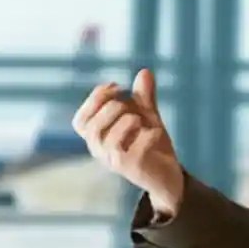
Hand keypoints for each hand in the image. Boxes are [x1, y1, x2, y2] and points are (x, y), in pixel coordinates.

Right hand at [71, 69, 184, 216]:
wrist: (168, 176)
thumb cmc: (150, 145)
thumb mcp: (146, 116)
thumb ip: (143, 97)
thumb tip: (145, 71)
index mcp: (96, 139)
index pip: (80, 121)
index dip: (95, 99)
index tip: (117, 86)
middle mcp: (100, 152)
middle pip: (94, 127)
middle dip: (114, 108)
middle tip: (131, 107)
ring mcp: (115, 162)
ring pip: (113, 138)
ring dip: (131, 120)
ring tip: (143, 122)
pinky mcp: (133, 168)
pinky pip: (139, 145)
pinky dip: (151, 134)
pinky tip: (157, 134)